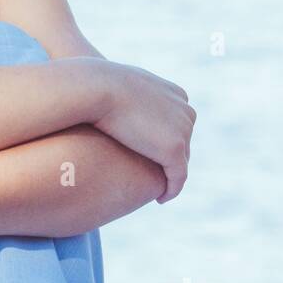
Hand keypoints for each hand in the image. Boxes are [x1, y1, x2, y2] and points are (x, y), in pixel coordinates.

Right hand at [94, 62, 196, 202]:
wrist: (96, 89)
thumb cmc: (99, 86)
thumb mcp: (119, 84)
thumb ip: (127, 93)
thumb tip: (116, 94)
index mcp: (177, 95)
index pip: (178, 124)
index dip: (167, 141)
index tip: (154, 156)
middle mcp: (186, 112)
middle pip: (183, 143)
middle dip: (171, 160)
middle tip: (157, 177)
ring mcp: (182, 131)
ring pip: (181, 162)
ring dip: (171, 176)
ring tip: (157, 189)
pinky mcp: (174, 150)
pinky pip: (178, 178)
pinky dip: (172, 190)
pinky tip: (160, 199)